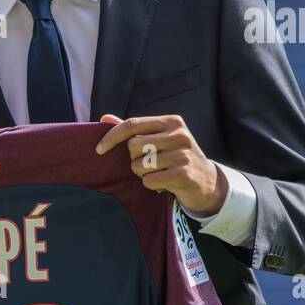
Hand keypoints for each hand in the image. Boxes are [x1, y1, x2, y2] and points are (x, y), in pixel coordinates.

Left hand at [95, 113, 226, 216]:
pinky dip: (152, 185)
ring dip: (143, 174)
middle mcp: (179, 134)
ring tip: (160, 173)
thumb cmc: (175, 158)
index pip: (132, 124)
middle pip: (133, 147)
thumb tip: (104, 118)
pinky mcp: (184, 173)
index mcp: (171, 122)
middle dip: (134, 160)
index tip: (98, 149)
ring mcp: (183, 154)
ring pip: (139, 166)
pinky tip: (165, 183)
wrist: (206, 182)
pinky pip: (149, 180)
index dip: (111, 136)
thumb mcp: (159, 139)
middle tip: (149, 165)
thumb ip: (133, 130)